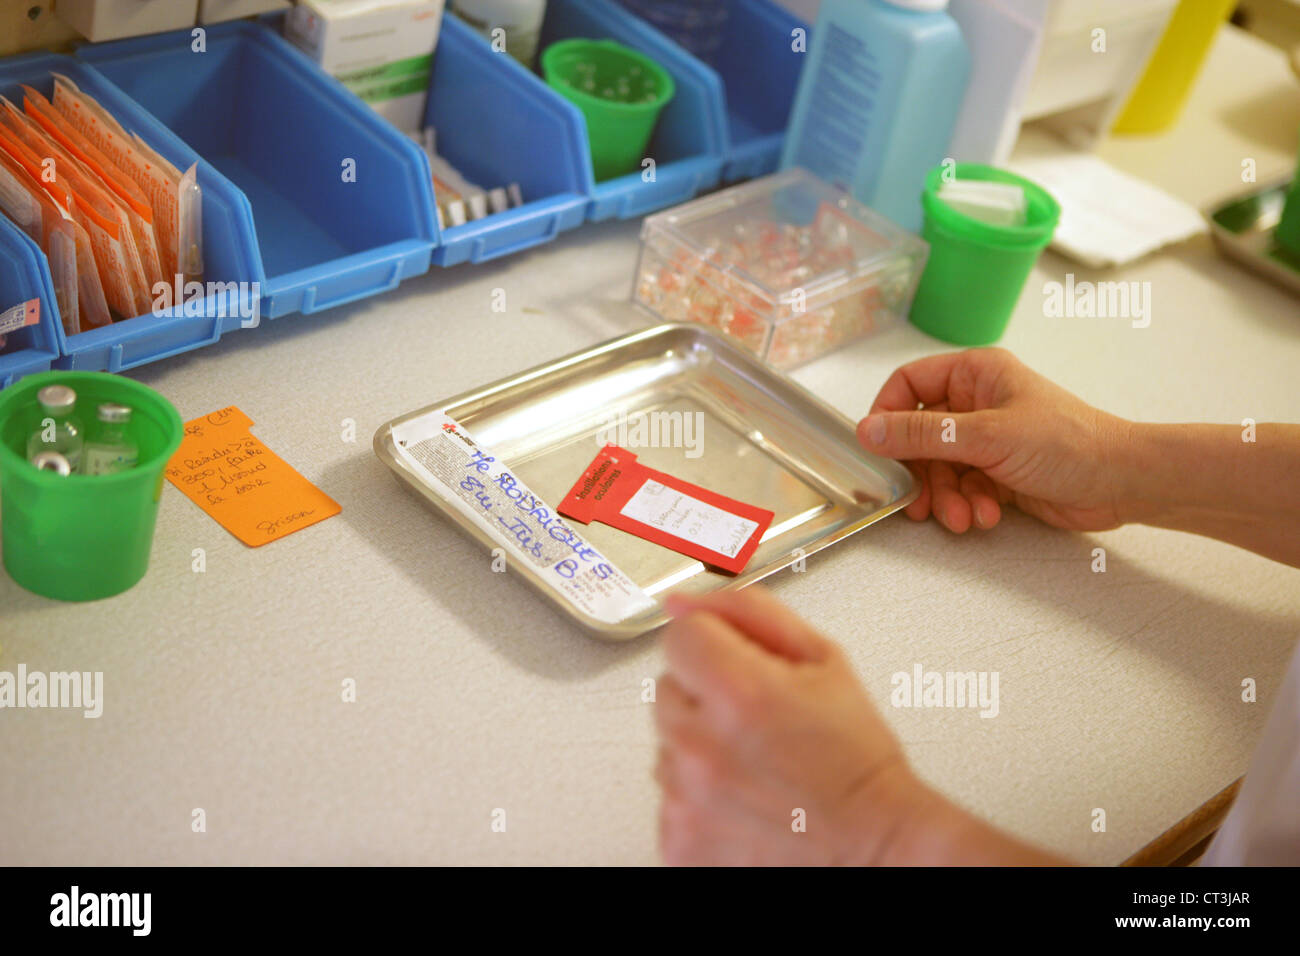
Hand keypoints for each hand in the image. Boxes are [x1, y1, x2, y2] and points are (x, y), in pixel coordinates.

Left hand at [654, 587, 925, 865]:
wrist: (874, 845)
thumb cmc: (856, 760)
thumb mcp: (823, 659)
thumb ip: (750, 614)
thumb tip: (684, 601)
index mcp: (740, 693)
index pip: (681, 634)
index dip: (715, 645)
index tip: (741, 667)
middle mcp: (703, 748)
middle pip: (669, 688)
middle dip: (707, 696)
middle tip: (758, 722)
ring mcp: (685, 801)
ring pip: (667, 744)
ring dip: (700, 746)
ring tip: (754, 764)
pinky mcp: (679, 842)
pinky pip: (668, 798)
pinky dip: (697, 796)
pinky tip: (741, 798)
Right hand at [858, 348, 1131, 533]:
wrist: (1122, 484)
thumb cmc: (1070, 443)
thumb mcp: (987, 436)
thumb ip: (922, 434)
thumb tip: (868, 431)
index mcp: (975, 374)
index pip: (909, 385)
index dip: (887, 415)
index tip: (876, 449)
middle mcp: (977, 403)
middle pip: (919, 436)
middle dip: (921, 474)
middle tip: (917, 502)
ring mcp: (987, 440)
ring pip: (938, 470)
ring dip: (946, 498)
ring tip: (963, 517)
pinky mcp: (996, 473)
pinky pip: (960, 490)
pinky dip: (968, 506)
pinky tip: (987, 515)